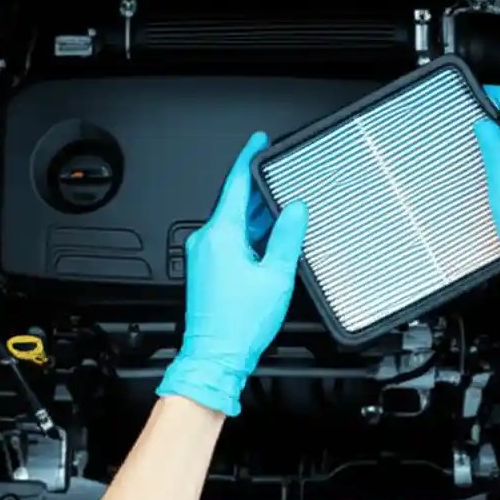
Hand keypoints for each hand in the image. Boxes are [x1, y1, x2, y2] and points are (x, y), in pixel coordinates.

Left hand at [156, 132, 308, 415]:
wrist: (215, 357)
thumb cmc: (239, 323)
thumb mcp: (275, 275)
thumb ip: (286, 237)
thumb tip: (295, 209)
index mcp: (221, 234)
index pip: (235, 184)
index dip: (248, 158)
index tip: (257, 142)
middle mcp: (206, 240)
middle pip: (237, 204)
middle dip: (261, 194)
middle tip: (284, 184)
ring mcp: (205, 255)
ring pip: (235, 224)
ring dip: (258, 220)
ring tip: (284, 219)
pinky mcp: (207, 270)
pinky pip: (230, 242)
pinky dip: (250, 238)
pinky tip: (269, 245)